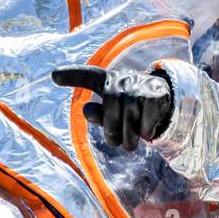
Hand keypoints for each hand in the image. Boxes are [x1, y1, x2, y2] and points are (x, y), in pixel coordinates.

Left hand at [51, 65, 174, 151]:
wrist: (165, 98)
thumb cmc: (130, 107)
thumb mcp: (113, 112)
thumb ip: (98, 114)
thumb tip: (87, 110)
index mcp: (107, 81)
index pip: (88, 75)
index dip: (72, 76)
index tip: (54, 76)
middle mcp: (122, 79)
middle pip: (111, 113)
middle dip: (112, 133)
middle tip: (116, 141)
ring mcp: (140, 85)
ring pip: (129, 121)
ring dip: (130, 138)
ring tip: (131, 142)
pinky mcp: (156, 94)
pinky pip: (146, 123)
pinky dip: (146, 132)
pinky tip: (147, 129)